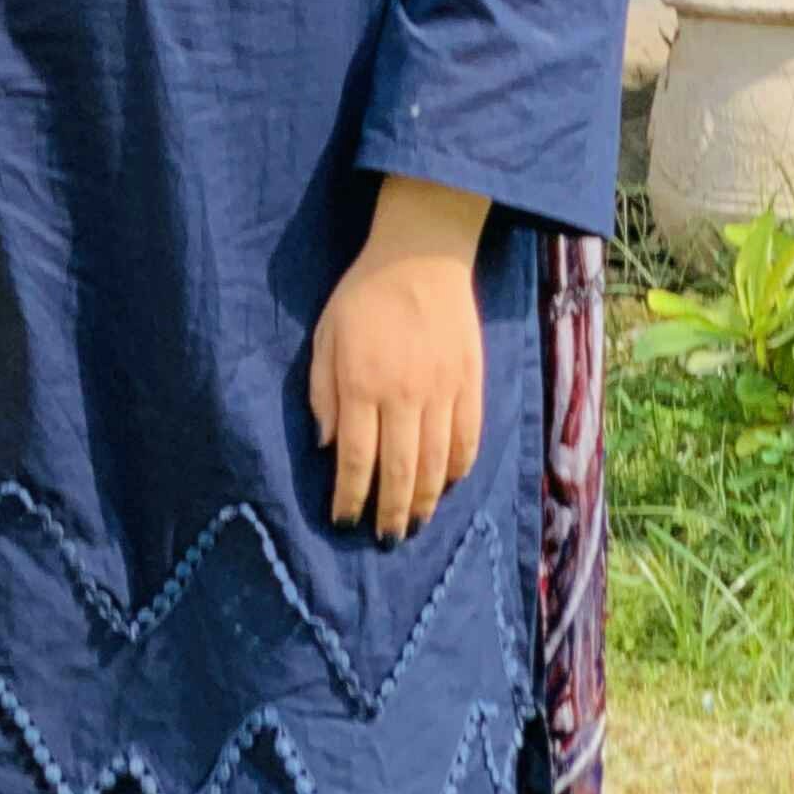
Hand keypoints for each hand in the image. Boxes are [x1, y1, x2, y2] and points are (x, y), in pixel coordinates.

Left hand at [307, 176, 486, 543]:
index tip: (344, 520)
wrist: (421, 255)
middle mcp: (403, 394)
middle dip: (390, 513)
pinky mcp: (471, 382)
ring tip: (415, 523)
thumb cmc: (364, 295)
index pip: (356, 458)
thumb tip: (326, 447)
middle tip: (385, 538)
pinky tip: (448, 484)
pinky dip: (458, 468)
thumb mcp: (326, 336)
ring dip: (426, 501)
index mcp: (362, 383)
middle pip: (400, 471)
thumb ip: (323, 392)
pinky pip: (468, 438)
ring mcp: (442, 390)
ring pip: (437, 463)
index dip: (350, 497)